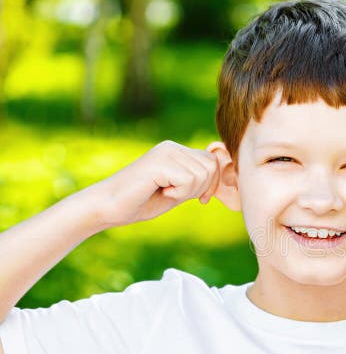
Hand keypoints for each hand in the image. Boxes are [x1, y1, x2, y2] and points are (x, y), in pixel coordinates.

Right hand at [90, 140, 220, 227]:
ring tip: (164, 191)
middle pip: (211, 167)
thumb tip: (227, 174)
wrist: (109, 207)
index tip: (199, 199)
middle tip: (175, 193)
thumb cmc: (142, 202)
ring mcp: (165, 152)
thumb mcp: (179, 190)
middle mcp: (172, 147)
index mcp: (177, 151)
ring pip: (202, 175)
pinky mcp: (159, 162)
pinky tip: (159, 190)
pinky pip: (188, 180)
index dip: (211, 184)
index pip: (213, 162)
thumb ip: (198, 181)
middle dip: (200, 188)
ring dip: (187, 192)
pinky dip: (178, 193)